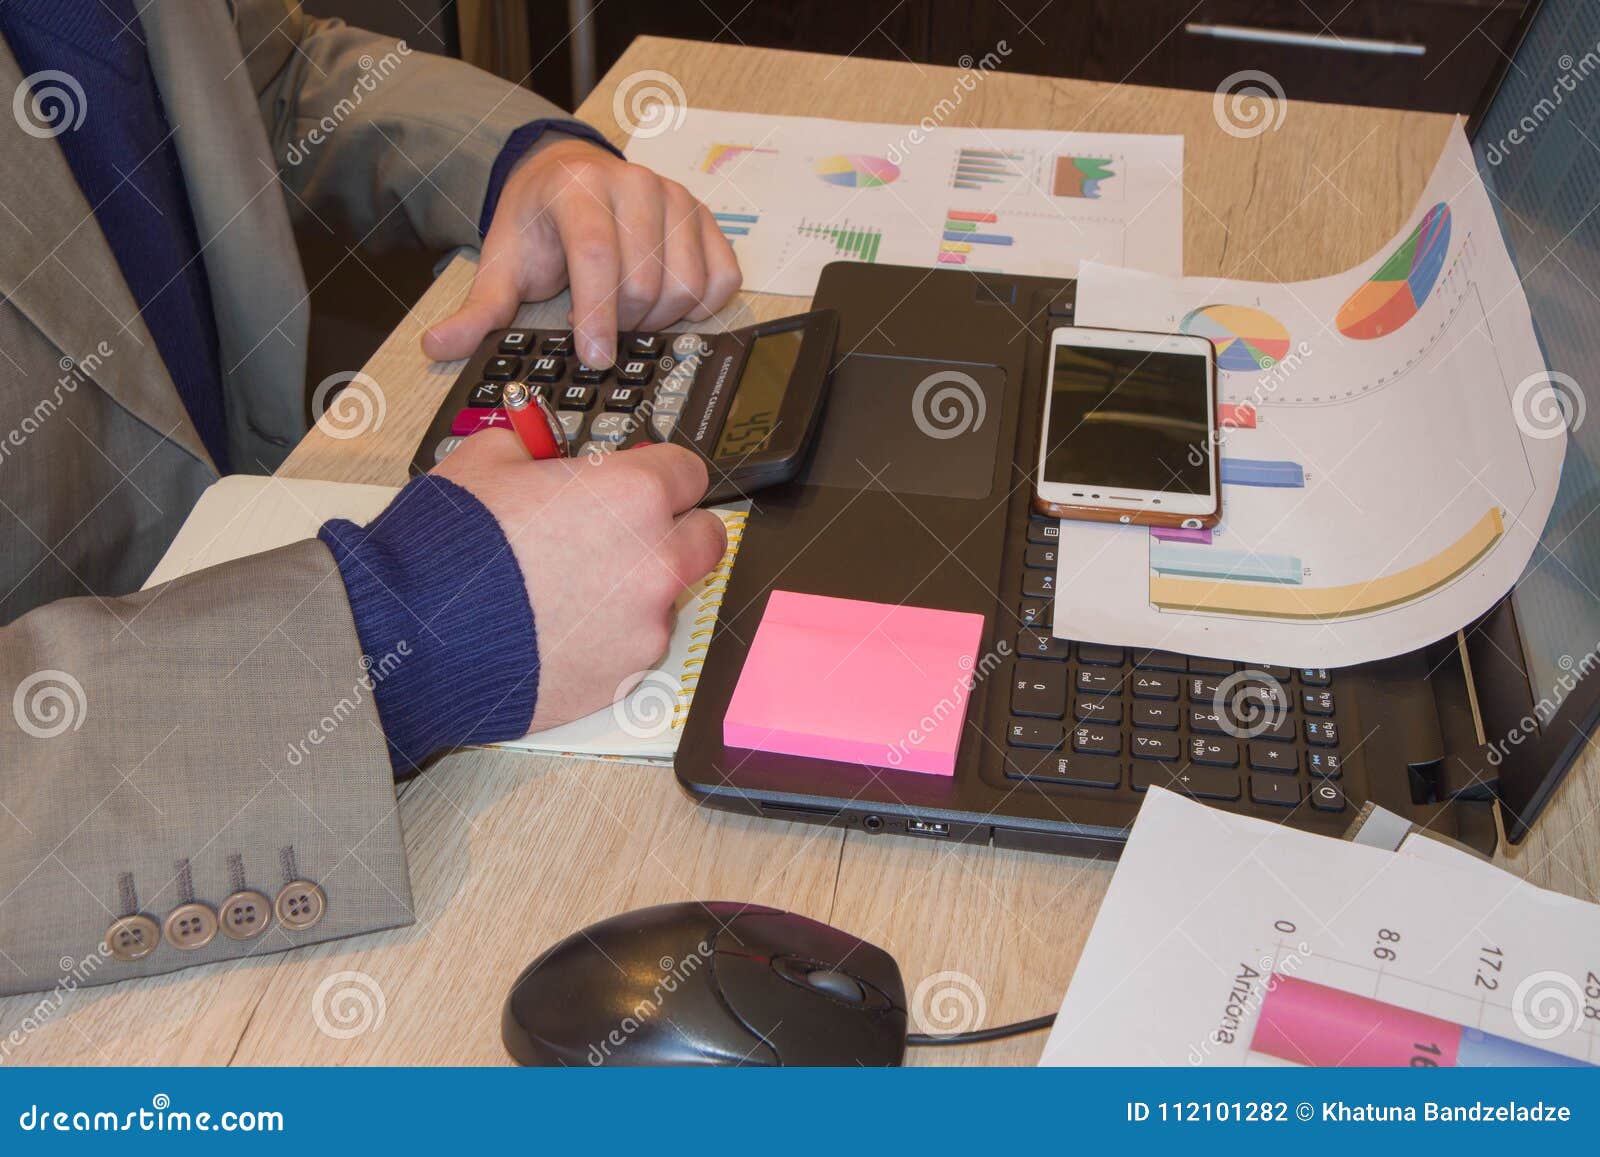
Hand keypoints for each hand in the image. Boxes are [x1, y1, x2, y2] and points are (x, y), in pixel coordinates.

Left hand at [423, 138, 742, 367]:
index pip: (597, 255)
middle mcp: (634, 184)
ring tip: (627, 311)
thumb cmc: (539, 222)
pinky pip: (722, 278)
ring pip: (685, 285)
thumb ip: (478, 309)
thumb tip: (437, 346)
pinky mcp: (705, 217)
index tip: (594, 355)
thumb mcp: (503, 261)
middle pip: (644, 281)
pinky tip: (666, 305)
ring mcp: (676, 197)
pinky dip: (699, 306)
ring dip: (658, 317)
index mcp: (578, 188)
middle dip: (621, 321)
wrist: (569, 175)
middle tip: (597, 323)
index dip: (597, 313)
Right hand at [432, 431, 727, 731]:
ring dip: (637, 590)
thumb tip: (545, 453)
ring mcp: (645, 625)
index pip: (688, 472)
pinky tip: (557, 631)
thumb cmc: (448, 548)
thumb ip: (538, 449)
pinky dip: (609, 638)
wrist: (413, 633)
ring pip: (668, 597)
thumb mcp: (488, 460)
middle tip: (622, 535)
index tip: (639, 482)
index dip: (659, 474)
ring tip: (569, 591)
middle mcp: (655, 560)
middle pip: (704, 537)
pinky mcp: (626, 677)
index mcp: (633, 494)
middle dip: (671, 531)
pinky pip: (635, 646)